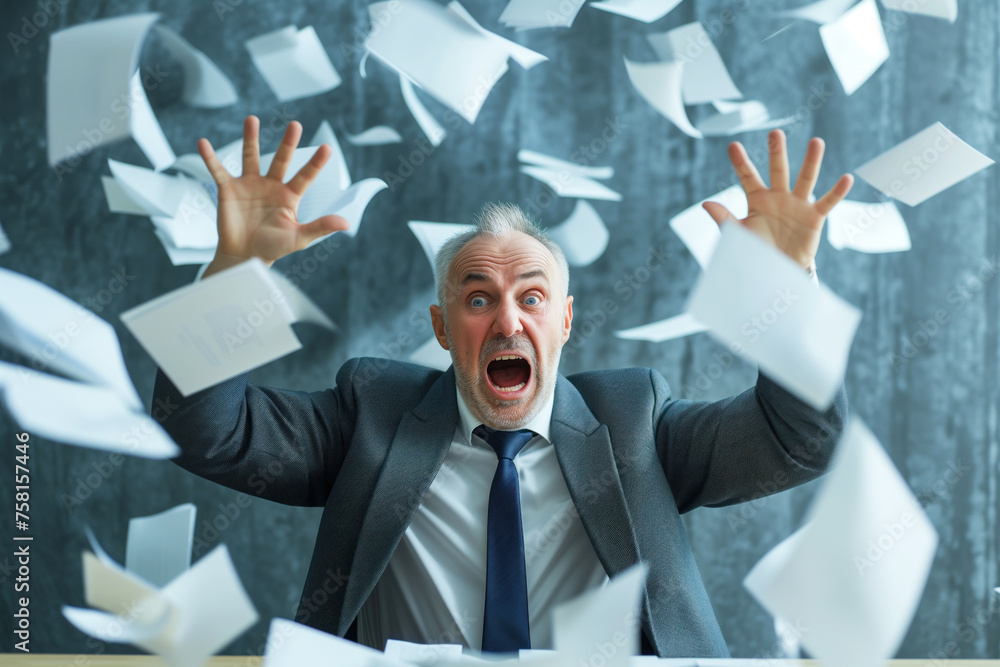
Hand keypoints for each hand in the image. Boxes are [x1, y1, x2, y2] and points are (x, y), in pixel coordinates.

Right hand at [198, 116, 348, 276]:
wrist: (244, 255)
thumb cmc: (272, 247)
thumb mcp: (299, 238)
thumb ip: (320, 227)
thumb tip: (346, 222)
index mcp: (289, 195)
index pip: (305, 176)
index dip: (315, 163)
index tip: (327, 147)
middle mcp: (271, 185)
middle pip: (281, 160)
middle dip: (288, 143)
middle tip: (296, 124)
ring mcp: (249, 184)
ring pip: (251, 156)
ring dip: (250, 139)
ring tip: (252, 119)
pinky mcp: (229, 189)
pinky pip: (218, 170)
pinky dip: (210, 158)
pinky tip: (203, 143)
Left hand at [702, 129, 852, 269]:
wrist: (776, 271)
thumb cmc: (756, 251)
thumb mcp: (738, 235)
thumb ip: (724, 218)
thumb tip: (705, 203)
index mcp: (758, 200)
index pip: (748, 177)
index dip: (740, 163)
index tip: (732, 146)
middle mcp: (779, 197)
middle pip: (778, 171)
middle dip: (777, 152)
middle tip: (775, 132)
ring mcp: (798, 205)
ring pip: (805, 179)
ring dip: (811, 162)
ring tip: (816, 142)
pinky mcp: (814, 218)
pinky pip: (827, 202)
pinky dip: (837, 192)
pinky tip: (847, 178)